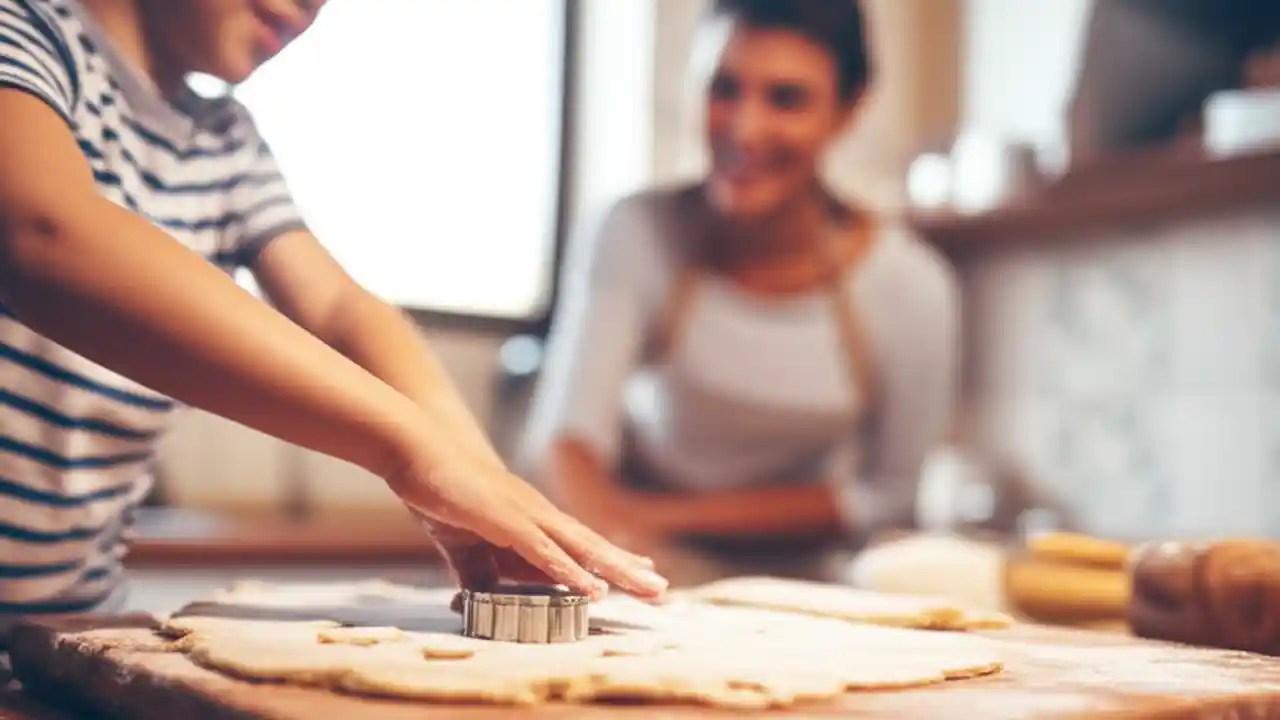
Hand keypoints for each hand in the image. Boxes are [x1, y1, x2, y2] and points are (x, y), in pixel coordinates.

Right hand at [388, 446, 667, 600]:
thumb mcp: (464, 544)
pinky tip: (594, 590)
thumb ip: (476, 574)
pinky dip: (571, 572)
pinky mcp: (507, 521)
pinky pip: (545, 553)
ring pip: (581, 549)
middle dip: (626, 568)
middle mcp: (539, 515)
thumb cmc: (442, 492)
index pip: (580, 544)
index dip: (609, 558)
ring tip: (648, 588)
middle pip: (592, 546)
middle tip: (662, 588)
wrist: (418, 453)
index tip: (640, 570)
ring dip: (615, 570)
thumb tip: (476, 602)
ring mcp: (527, 516)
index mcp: (531, 520)